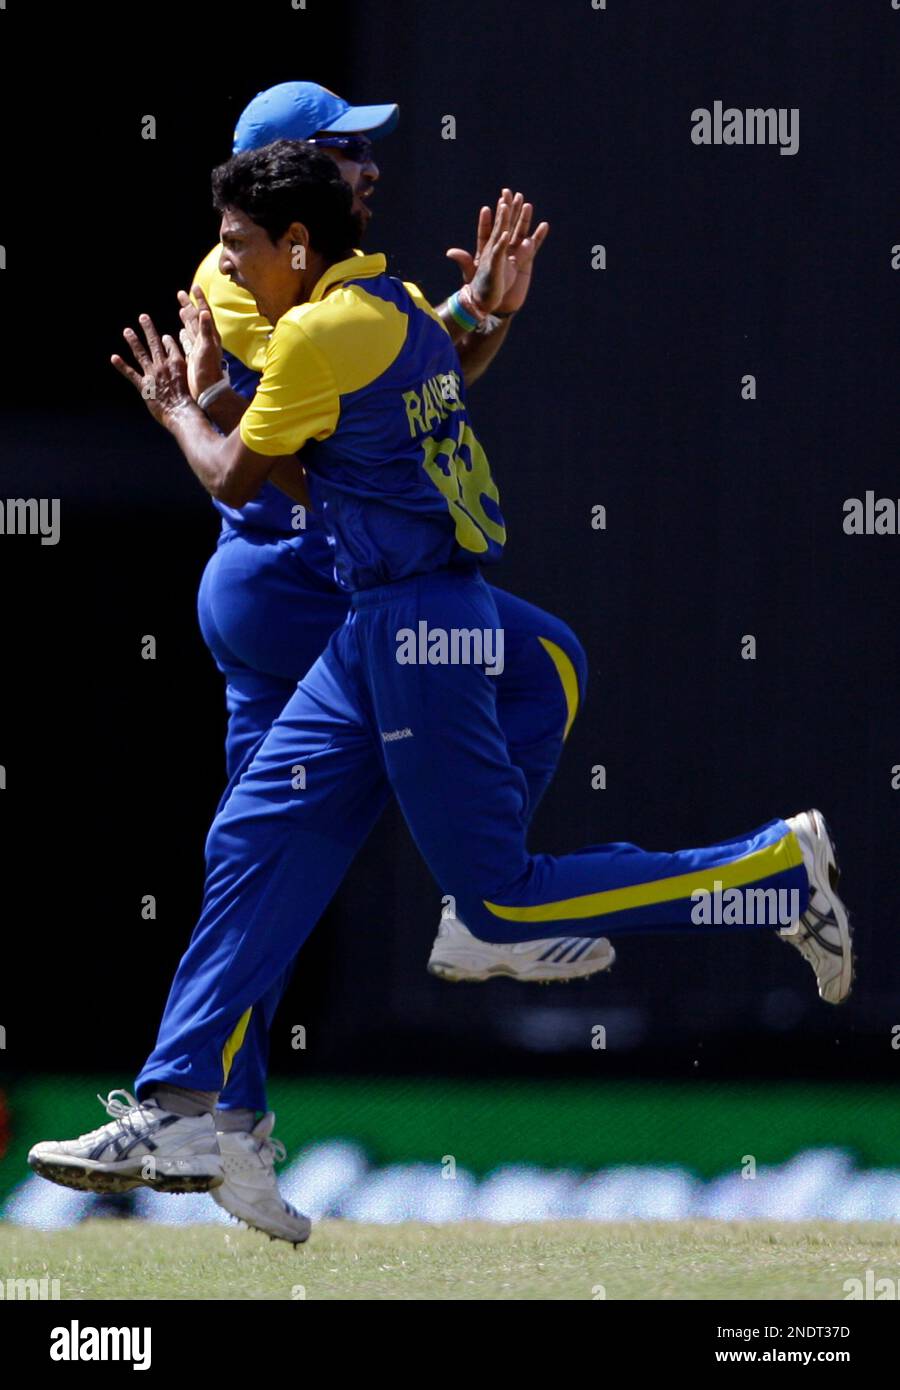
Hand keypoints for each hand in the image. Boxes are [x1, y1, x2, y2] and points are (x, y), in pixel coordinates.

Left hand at [111, 313, 192, 427]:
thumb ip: (189, 369)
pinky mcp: (143, 386)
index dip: (167, 340)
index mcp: (176, 363)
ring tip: (127, 331)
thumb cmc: (190, 400)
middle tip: (143, 317)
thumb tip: (191, 362)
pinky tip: (114, 358)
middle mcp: (163, 365)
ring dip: (133, 341)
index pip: (170, 346)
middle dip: (148, 329)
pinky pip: (130, 373)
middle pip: (154, 343)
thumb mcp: (193, 380)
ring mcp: (151, 374)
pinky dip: (121, 365)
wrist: (181, 411)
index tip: (164, 337)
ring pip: (140, 354)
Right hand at [177, 286, 224, 400]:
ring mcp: (199, 348)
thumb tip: (203, 312)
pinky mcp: (193, 357)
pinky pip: (187, 342)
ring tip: (181, 309)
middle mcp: (205, 340)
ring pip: (191, 329)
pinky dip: (182, 335)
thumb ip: (205, 330)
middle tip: (181, 293)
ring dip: (186, 318)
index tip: (195, 286)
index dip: (199, 300)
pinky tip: (178, 333)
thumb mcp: (208, 348)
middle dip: (189, 305)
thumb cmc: (209, 370)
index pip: (204, 313)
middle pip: (196, 318)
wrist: (208, 390)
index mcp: (210, 336)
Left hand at [446, 189, 549, 315]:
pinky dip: (538, 236)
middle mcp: (501, 249)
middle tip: (509, 193)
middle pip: (505, 226)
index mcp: (487, 251)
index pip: (486, 232)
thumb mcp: (472, 275)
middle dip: (508, 210)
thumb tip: (450, 252)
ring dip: (523, 218)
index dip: (486, 221)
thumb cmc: (482, 290)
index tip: (486, 208)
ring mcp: (514, 254)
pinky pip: (533, 247)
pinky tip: (543, 226)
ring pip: (519, 232)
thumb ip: (463, 262)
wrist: (497, 306)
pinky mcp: (525, 262)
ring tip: (526, 204)